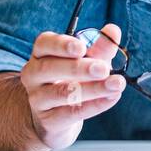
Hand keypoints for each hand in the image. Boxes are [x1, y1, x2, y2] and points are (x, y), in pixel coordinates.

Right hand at [20, 24, 124, 150]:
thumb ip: (100, 47)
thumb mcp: (87, 60)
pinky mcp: (48, 120)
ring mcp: (38, 98)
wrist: (56, 116)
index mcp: (41, 54)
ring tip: (115, 84)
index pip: (44, 44)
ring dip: (92, 88)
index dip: (61, 44)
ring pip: (62, 93)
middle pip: (49, 68)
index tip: (81, 47)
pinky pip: (71, 113)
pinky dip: (94, 105)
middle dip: (79, 68)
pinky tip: (111, 98)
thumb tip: (113, 31)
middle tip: (103, 68)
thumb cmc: (72, 79)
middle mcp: (34, 74)